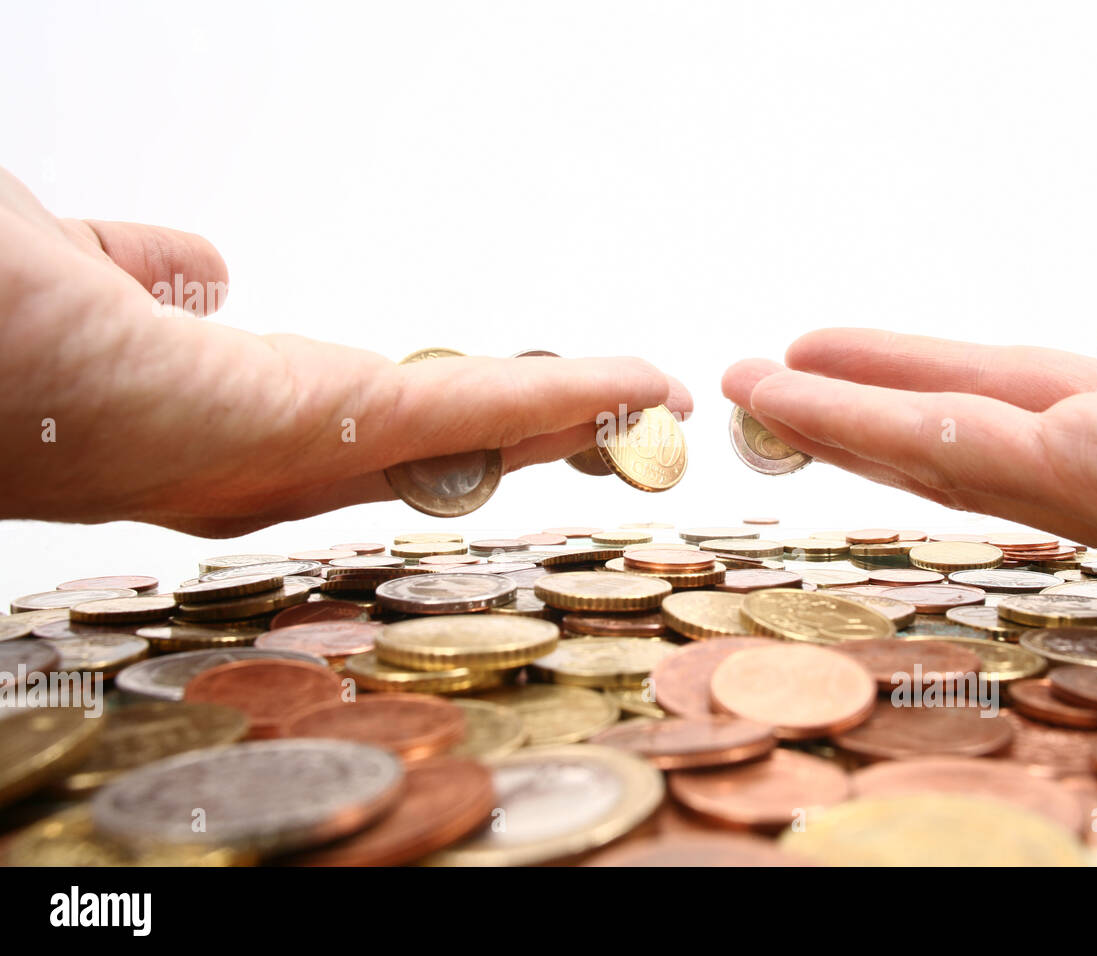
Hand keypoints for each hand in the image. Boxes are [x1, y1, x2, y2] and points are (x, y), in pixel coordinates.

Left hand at [0, 167, 690, 535]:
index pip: (374, 434)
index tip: (509, 413)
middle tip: (617, 433)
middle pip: (448, 457)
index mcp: (229, 435)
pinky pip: (483, 412)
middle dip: (543, 443)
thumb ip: (143, 271)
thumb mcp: (83, 282)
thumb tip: (196, 263)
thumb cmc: (0, 335)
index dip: (452, 426)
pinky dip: (572, 399)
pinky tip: (639, 383)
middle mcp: (285, 469)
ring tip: (649, 408)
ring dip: (574, 426)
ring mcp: (319, 457)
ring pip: (482, 443)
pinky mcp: (347, 422)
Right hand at [724, 269, 1096, 589]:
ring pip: (932, 453)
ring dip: (831, 421)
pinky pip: (952, 452)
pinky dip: (858, 425)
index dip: (924, 386)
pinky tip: (790, 398)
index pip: (1014, 407)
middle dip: (855, 412)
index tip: (859, 367)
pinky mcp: (1096, 490)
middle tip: (770, 388)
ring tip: (749, 390)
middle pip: (957, 436)